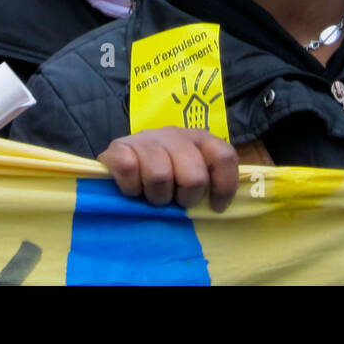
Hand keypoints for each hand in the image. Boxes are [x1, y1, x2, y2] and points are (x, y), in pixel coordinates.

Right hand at [98, 127, 238, 212]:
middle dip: (186, 197)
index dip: (224, 186)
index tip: (214, 206)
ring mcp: (147, 138)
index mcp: (199, 139)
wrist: (120, 160)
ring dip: (157, 196)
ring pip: (160, 176)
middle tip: (175, 200)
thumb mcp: (189, 174)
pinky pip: (130, 171)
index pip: (223, 156)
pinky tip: (133, 188)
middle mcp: (175, 134)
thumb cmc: (164, 174)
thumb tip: (216, 208)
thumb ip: (206, 182)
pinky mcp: (119, 147)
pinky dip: (131, 188)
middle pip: (194, 177)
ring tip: (153, 195)